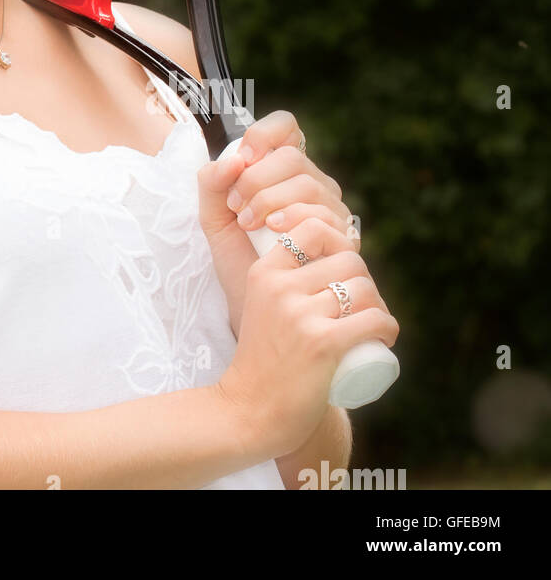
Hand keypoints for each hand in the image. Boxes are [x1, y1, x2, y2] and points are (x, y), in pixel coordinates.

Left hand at [200, 108, 352, 249]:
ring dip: (270, 201)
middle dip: (256, 179)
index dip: (264, 134)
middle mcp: (314, 184)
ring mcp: (332, 211)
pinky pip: (325, 216)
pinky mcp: (344, 239)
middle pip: (292, 157)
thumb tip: (234, 160)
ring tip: (249, 226)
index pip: (286, 127)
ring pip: (308, 184)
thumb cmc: (238, 261)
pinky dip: (295, 220)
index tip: (243, 160)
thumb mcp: (213, 219)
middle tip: (236, 208)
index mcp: (284, 171)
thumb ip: (211, 184)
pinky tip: (276, 235)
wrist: (257, 309)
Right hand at [212, 216, 399, 459]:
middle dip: (364, 281)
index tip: (343, 268)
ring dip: (379, 306)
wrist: (249, 410)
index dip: (339, 241)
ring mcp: (300, 314)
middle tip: (362, 307)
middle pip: (349, 260)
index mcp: (264, 272)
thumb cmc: (262, 360)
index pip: (313, 227)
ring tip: (373, 324)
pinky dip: (388, 327)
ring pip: (364, 290)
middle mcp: (280, 286)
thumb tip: (327, 254)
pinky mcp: (322, 343)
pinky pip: (374, 320)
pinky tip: (385, 335)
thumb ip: (280, 282)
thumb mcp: (261, 306)